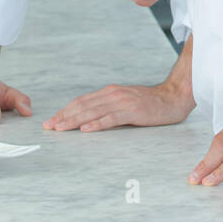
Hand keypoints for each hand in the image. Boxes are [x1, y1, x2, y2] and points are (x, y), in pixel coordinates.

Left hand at [43, 81, 194, 130]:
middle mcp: (113, 94)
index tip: (52, 120)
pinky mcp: (133, 111)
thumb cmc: (150, 103)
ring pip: (93, 112)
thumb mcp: (125, 101)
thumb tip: (90, 118)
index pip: (82, 101)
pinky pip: (111, 118)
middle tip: (49, 126)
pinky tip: (86, 130)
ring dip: (74, 120)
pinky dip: (97, 124)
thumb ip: (109, 106)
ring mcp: (123, 102)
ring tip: (60, 128)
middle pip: (83, 106)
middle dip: (64, 116)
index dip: (65, 111)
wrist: (173, 97)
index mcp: (110, 92)